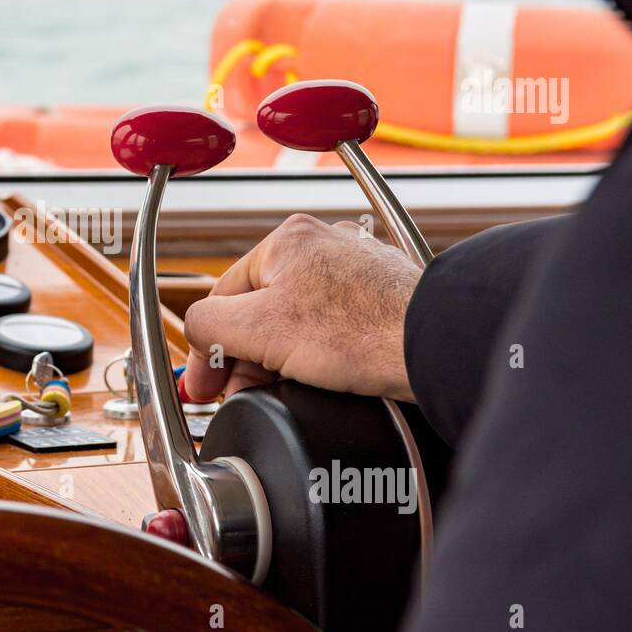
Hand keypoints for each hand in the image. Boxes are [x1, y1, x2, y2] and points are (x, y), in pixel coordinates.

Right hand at [182, 214, 420, 402]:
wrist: (434, 348)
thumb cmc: (358, 334)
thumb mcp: (256, 330)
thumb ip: (206, 324)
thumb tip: (196, 333)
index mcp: (285, 240)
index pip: (223, 297)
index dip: (207, 349)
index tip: (206, 387)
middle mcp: (322, 243)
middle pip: (259, 308)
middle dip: (248, 356)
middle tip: (246, 392)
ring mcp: (357, 267)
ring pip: (297, 318)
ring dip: (282, 356)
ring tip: (290, 386)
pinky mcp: (383, 294)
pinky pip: (334, 323)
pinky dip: (321, 351)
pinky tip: (327, 375)